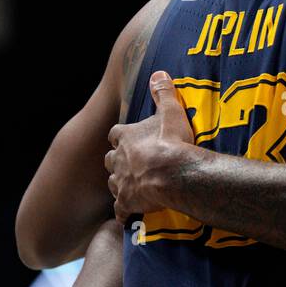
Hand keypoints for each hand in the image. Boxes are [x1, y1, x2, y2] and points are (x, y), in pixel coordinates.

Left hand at [106, 71, 194, 219]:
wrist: (174, 175)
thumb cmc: (173, 143)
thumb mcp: (172, 113)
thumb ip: (164, 94)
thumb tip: (158, 73)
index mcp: (126, 138)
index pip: (116, 134)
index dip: (122, 136)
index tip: (129, 138)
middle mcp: (118, 159)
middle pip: (110, 159)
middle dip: (119, 161)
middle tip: (133, 163)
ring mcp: (121, 182)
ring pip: (113, 183)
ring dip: (121, 183)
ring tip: (134, 186)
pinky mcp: (127, 202)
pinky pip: (121, 209)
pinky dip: (125, 211)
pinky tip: (131, 213)